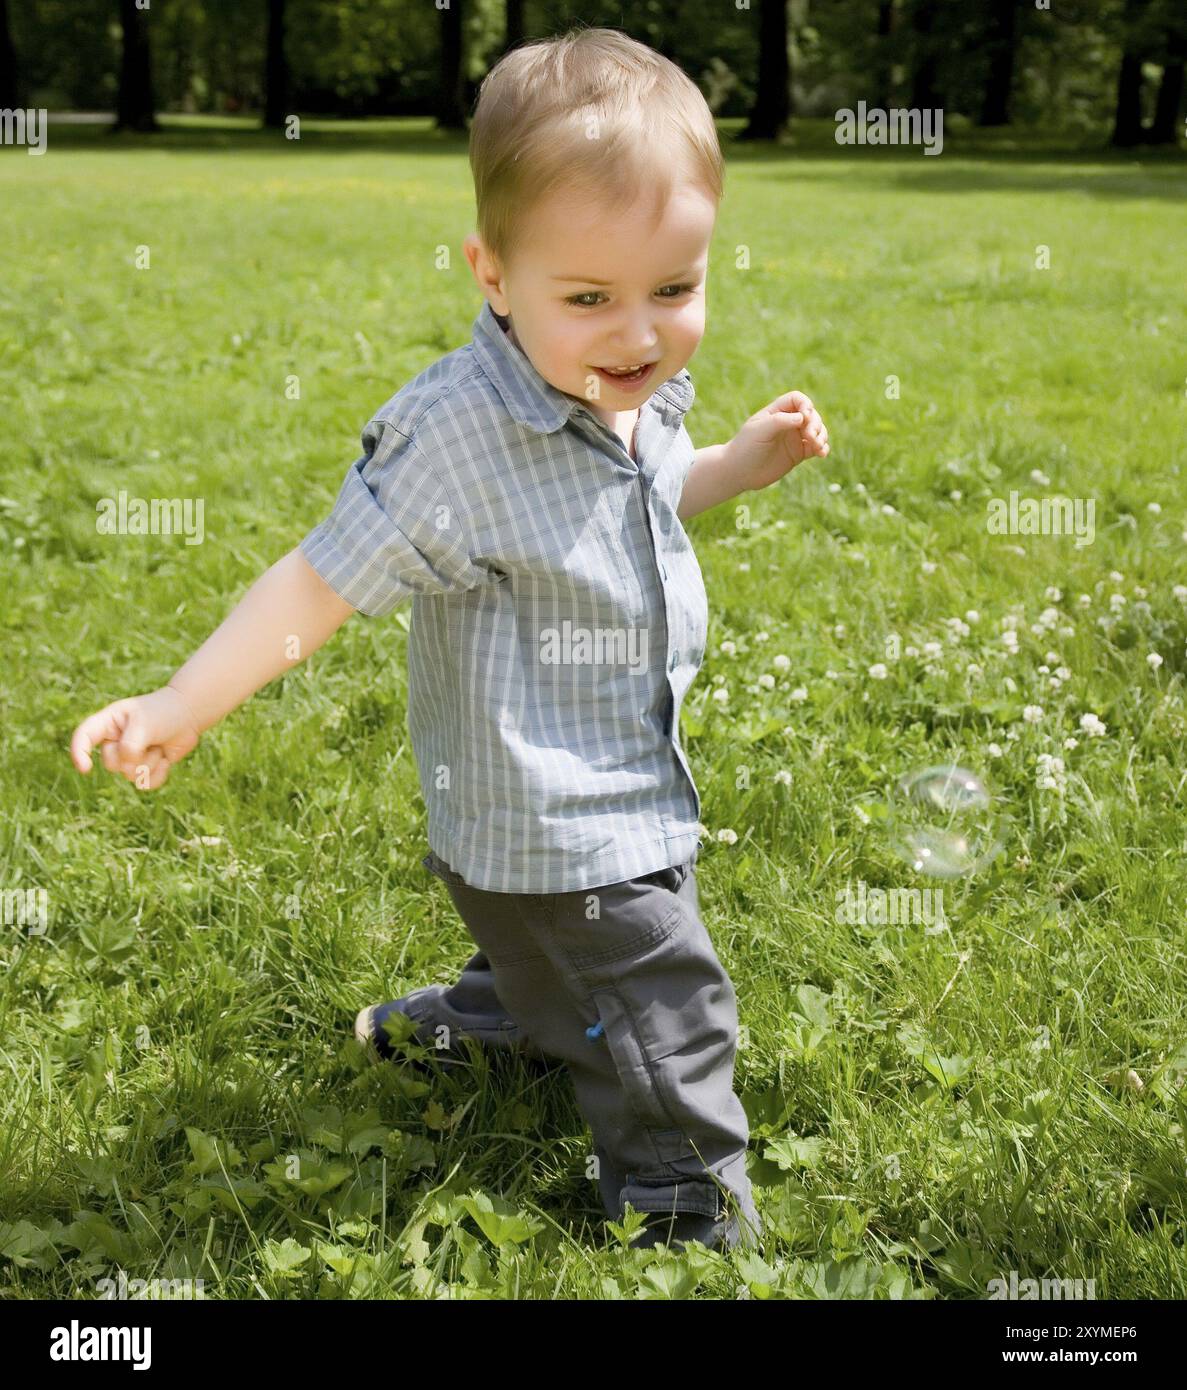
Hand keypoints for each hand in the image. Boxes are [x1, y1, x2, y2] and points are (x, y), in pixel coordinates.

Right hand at [70, 684, 201, 790]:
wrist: (189, 715)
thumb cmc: (163, 713)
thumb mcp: (145, 724)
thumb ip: (131, 744)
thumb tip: (127, 765)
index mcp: (108, 723)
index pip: (83, 737)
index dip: (79, 753)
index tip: (85, 769)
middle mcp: (115, 741)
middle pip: (111, 764)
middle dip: (132, 758)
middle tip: (149, 741)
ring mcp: (130, 756)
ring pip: (129, 775)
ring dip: (149, 763)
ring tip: (159, 745)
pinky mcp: (146, 767)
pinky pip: (145, 783)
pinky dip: (158, 775)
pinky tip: (166, 759)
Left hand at [726, 390, 829, 491]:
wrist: (739, 472)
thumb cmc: (746, 448)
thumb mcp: (760, 430)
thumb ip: (780, 421)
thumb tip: (803, 417)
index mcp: (776, 412)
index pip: (797, 399)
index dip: (805, 404)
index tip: (805, 416)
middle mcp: (787, 423)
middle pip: (811, 415)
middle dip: (815, 423)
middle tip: (810, 436)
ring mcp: (794, 438)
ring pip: (817, 430)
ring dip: (822, 435)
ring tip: (818, 447)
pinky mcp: (798, 454)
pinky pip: (816, 447)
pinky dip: (822, 448)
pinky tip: (822, 454)